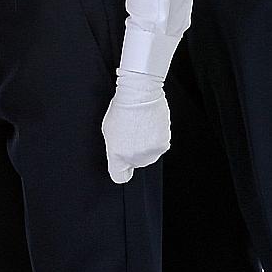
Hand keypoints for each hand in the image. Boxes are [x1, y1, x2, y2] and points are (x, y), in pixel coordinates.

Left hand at [101, 69, 169, 183]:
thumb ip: (115, 148)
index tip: (122, 167)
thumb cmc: (122, 107)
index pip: (119, 176)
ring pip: (149, 155)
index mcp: (117, 154)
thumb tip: (121, 155)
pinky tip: (150, 125)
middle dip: (134, 152)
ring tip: (141, 127)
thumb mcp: (108, 129)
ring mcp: (149, 152)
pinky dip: (157, 138)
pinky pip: (159, 147)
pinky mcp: (163, 146)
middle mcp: (134, 157)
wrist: (140, 94)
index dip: (121, 170)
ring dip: (146, 145)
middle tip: (132, 134)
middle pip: (136, 163)